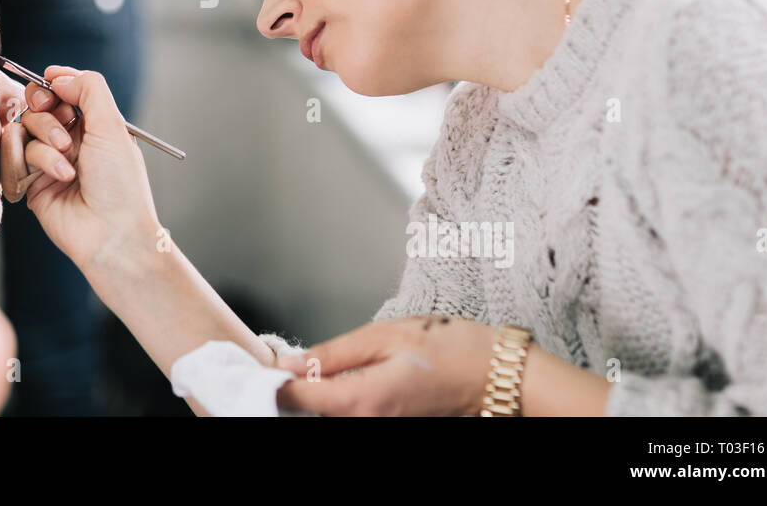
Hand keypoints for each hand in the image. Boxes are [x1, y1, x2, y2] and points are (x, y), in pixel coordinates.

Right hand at [0, 65, 161, 271]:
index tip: (51, 81)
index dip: (53, 83)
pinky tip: (52, 179)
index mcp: (92, 124)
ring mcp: (46, 161)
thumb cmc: (119, 184)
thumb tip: (57, 76)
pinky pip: (10, 155)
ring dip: (42, 141)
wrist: (110, 234)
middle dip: (44, 110)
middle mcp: (68, 140)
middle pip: (36, 105)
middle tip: (61, 125)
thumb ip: (89, 89)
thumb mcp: (113, 126)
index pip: (62, 91)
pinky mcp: (28, 183)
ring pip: (22, 128)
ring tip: (65, 163)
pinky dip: (27, 162)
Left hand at [275, 315, 498, 415]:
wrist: (498, 377)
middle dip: (297, 389)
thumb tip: (290, 362)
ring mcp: (380, 431)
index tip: (268, 364)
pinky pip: (351, 417)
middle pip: (311, 413)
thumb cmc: (450, 351)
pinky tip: (343, 381)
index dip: (276, 381)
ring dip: (318, 395)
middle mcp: (367, 426)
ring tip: (318, 368)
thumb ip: (334, 353)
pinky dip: (338, 402)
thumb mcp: (386, 335)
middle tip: (291, 363)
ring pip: (330, 416)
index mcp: (361, 401)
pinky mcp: (390, 428)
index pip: (297, 400)